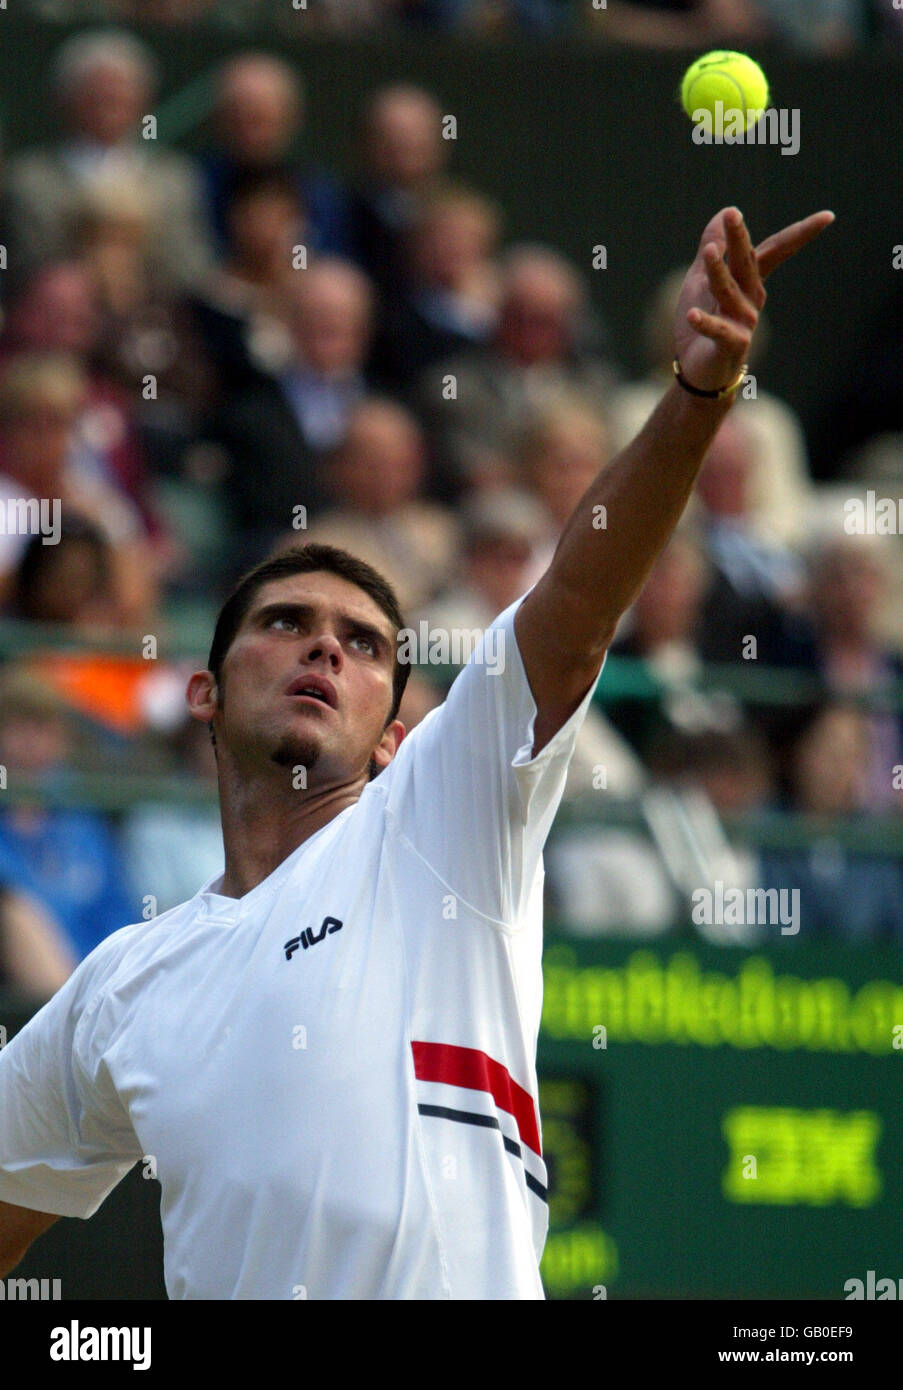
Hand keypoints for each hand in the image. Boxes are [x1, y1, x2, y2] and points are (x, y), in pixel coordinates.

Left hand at [674, 206, 834, 393]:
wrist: (701, 374)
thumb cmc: (705, 325)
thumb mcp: (702, 281)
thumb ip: (713, 249)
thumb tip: (724, 211)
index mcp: (749, 282)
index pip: (774, 252)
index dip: (799, 234)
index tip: (828, 217)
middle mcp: (751, 300)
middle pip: (747, 265)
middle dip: (740, 240)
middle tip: (733, 214)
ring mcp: (743, 323)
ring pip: (730, 293)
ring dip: (718, 272)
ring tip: (708, 251)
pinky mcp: (730, 346)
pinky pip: (719, 331)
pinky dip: (705, 323)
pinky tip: (692, 314)